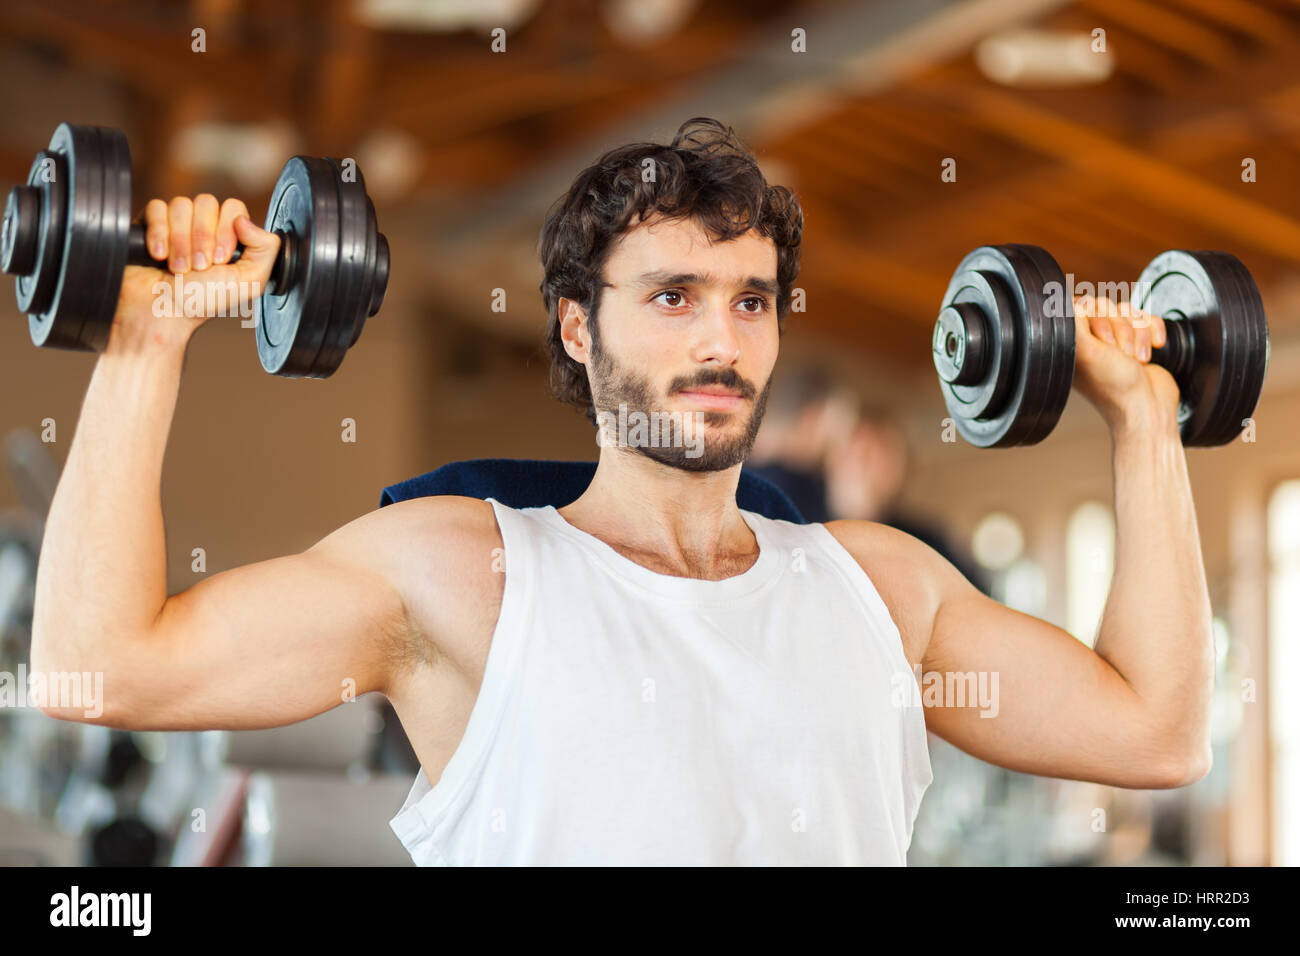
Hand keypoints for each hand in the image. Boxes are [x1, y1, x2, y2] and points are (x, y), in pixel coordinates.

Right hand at [109, 194, 280, 356]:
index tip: (220, 260)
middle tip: (200, 267)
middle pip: (206, 202)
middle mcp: (204, 225)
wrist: (163, 311)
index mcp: (230, 235)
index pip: (233, 207)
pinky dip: (158, 234)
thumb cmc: (204, 301)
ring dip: (180, 241)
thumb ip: (266, 249)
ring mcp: (177, 222)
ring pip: (180, 205)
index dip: (226, 230)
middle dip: (202, 238)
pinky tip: (159, 256)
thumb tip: (245, 219)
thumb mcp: (249, 282)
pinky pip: (155, 208)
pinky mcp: (150, 223)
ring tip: (179, 268)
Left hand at [1071, 294, 1180, 433]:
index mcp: (1074, 344)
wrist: (1148, 409)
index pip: (1081, 306)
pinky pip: (1148, 317)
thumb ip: (1074, 323)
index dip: (1098, 317)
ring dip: (1138, 333)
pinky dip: (1153, 330)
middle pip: (1108, 306)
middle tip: (1122, 354)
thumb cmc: (1115, 387)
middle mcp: (1093, 342)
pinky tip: (1155, 348)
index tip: (1104, 341)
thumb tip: (1064, 301)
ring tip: (1138, 359)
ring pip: (1129, 311)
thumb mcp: (1087, 352)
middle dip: (1122, 328)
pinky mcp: (1140, 342)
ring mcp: (1118, 342)